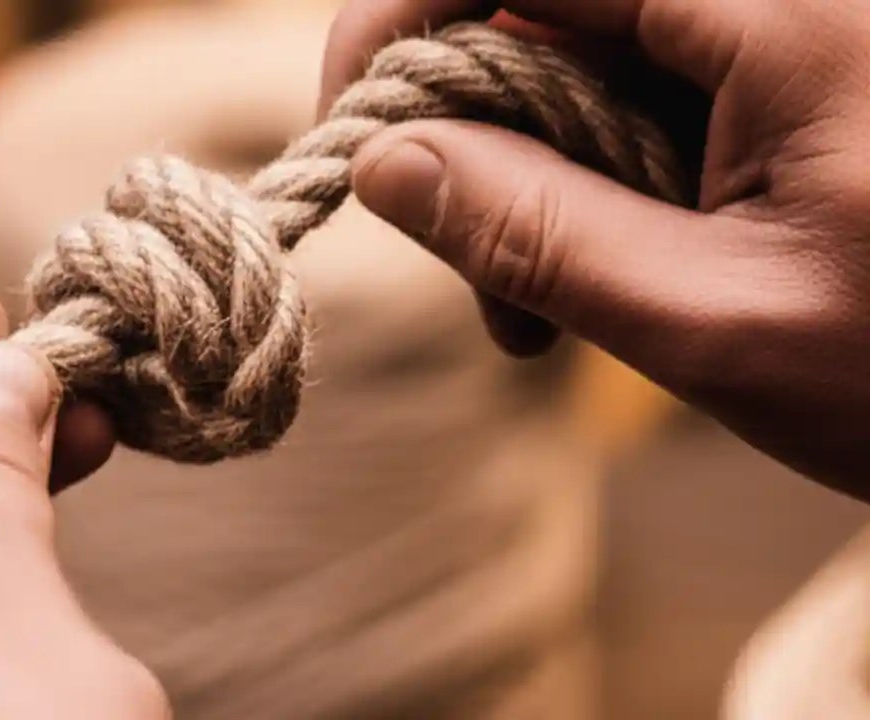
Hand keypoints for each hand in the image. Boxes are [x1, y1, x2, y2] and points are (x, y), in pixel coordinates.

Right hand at [322, 0, 869, 495]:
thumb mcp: (713, 321)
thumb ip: (536, 236)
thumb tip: (386, 160)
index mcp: (784, 4)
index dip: (402, 27)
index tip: (356, 135)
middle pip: (538, 14)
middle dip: (470, 142)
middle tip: (483, 288)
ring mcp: (772, 30)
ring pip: (574, 60)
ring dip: (528, 182)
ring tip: (541, 317)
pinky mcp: (775, 67)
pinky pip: (631, 94)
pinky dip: (585, 185)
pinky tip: (592, 278)